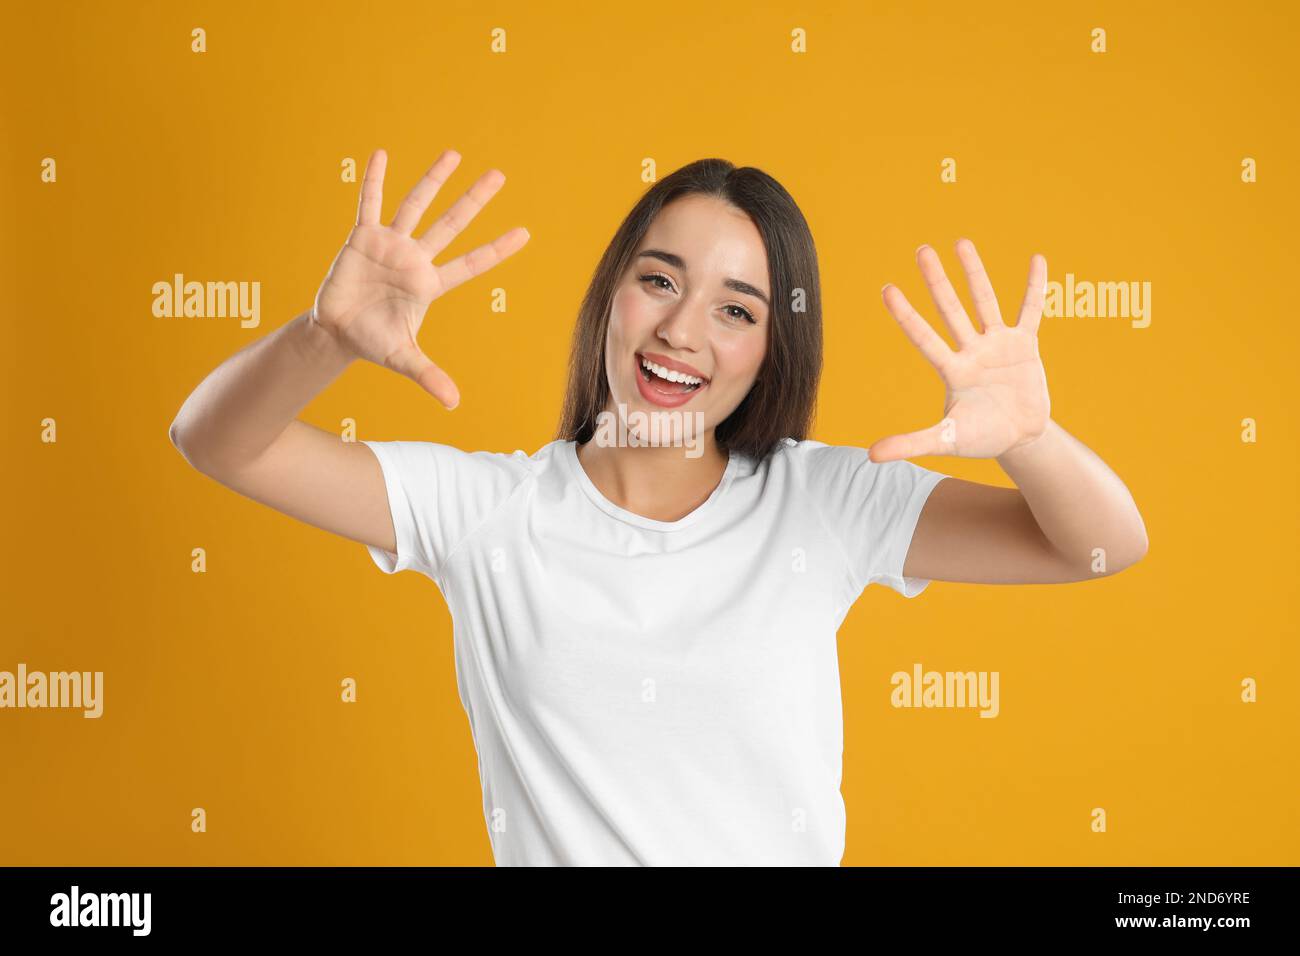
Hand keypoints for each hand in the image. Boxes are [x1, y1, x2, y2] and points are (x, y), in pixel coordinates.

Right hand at [311, 148, 529, 408]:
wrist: (336, 332)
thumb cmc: (373, 342)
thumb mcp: (404, 359)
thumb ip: (429, 376)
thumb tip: (454, 403)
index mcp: (430, 283)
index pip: (470, 263)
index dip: (496, 249)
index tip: (525, 233)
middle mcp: (415, 258)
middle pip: (450, 223)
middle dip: (473, 200)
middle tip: (499, 176)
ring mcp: (390, 245)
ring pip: (415, 205)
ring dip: (432, 180)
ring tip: (454, 154)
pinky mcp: (361, 238)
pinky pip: (369, 204)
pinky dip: (374, 180)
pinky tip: (380, 154)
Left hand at [871, 239, 1050, 461]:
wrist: (1019, 438)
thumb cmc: (980, 438)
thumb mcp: (946, 441)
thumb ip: (911, 442)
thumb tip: (869, 455)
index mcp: (951, 370)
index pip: (923, 337)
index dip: (906, 315)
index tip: (887, 289)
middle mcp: (970, 350)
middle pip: (950, 309)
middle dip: (936, 281)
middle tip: (921, 250)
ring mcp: (997, 344)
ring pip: (984, 301)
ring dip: (974, 272)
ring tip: (960, 242)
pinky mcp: (1025, 344)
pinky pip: (1030, 310)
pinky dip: (1035, 287)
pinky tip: (1037, 259)